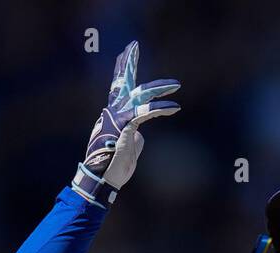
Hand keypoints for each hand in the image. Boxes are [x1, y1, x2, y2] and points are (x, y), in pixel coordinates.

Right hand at [71, 41, 180, 206]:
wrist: (103, 179)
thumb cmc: (115, 167)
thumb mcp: (129, 148)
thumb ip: (135, 135)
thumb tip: (141, 133)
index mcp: (114, 116)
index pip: (118, 87)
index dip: (122, 70)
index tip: (126, 53)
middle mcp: (113, 112)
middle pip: (123, 82)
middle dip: (129, 63)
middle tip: (134, 45)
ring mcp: (118, 118)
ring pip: (138, 94)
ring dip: (159, 88)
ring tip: (176, 85)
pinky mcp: (125, 127)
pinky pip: (144, 112)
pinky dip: (160, 108)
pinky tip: (174, 107)